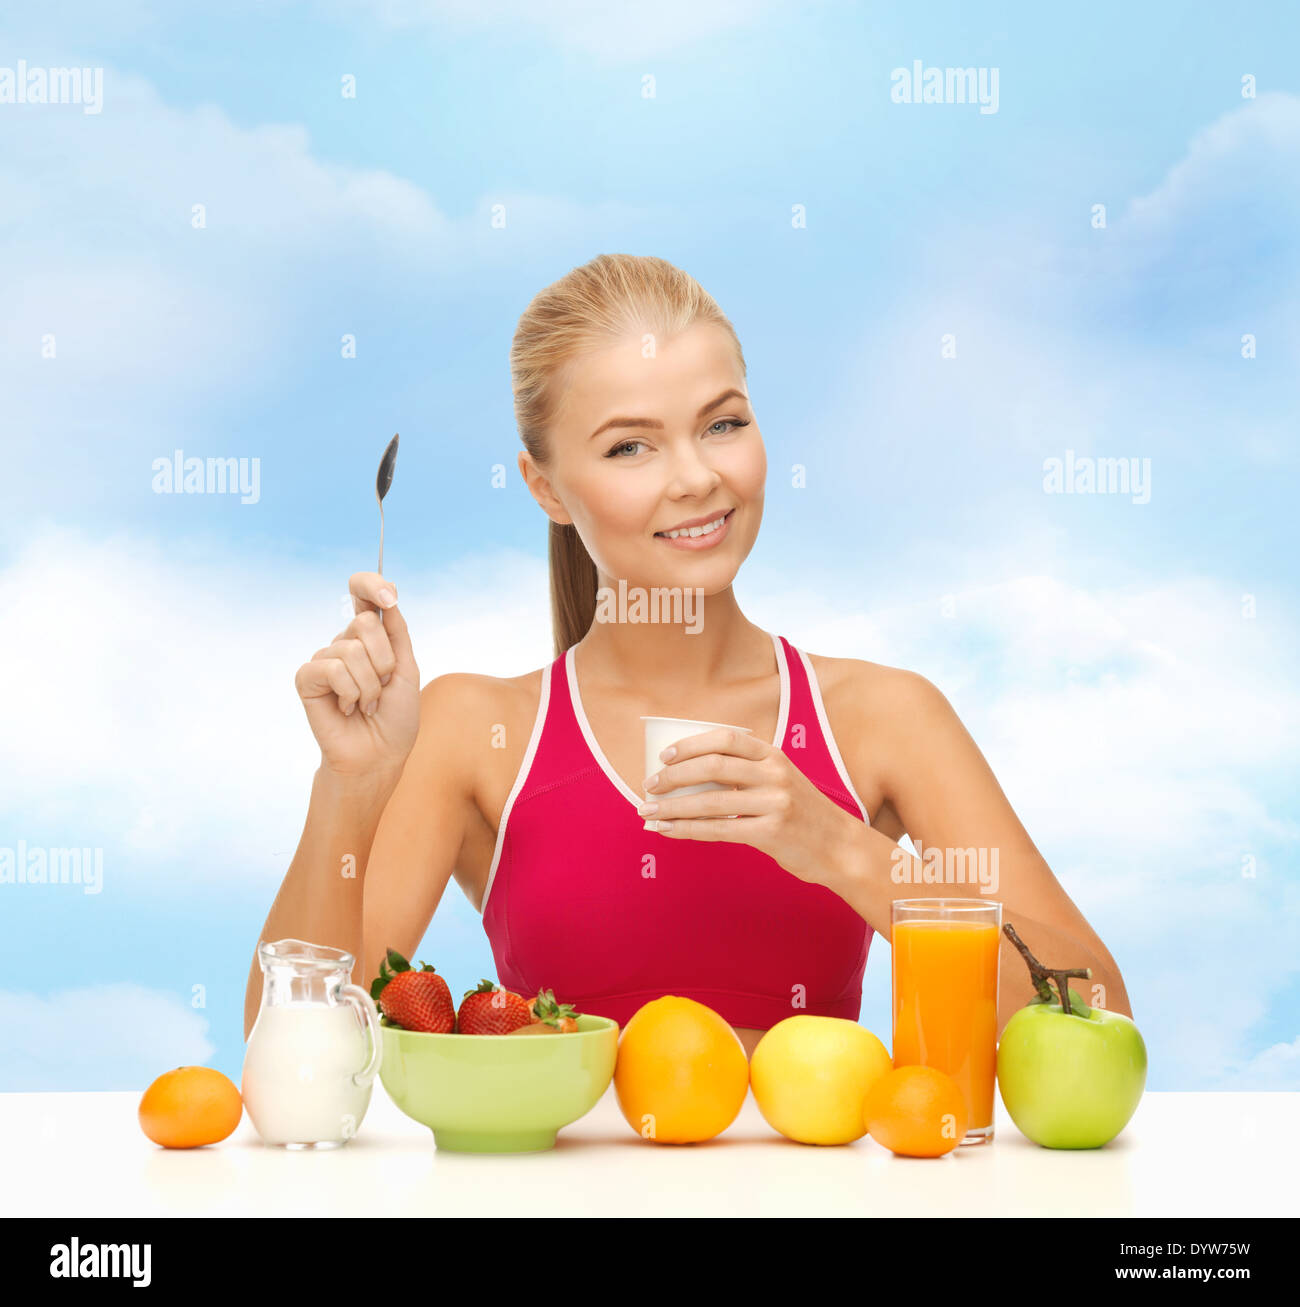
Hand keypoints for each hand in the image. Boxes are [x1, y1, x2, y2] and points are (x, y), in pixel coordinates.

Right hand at [293, 572, 420, 779]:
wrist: (379, 754)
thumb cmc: (395, 717)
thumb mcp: (406, 670)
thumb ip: (396, 632)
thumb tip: (389, 593)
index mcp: (371, 636)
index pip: (364, 592)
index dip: (372, 584)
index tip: (389, 596)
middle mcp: (345, 642)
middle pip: (366, 623)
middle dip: (385, 660)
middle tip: (383, 686)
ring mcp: (325, 658)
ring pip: (352, 650)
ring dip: (370, 686)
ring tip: (367, 704)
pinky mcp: (307, 677)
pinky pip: (333, 669)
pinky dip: (351, 693)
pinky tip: (348, 709)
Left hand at [637, 726, 861, 887]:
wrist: (840, 847)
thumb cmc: (801, 814)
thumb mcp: (780, 781)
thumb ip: (745, 774)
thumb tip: (688, 775)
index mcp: (773, 755)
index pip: (725, 739)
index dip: (690, 745)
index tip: (664, 756)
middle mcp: (774, 774)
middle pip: (713, 767)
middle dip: (673, 776)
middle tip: (649, 786)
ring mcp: (774, 804)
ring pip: (710, 802)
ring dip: (672, 807)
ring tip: (647, 813)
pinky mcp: (771, 833)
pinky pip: (718, 830)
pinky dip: (686, 830)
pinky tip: (668, 831)